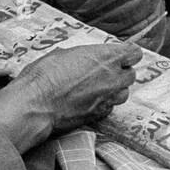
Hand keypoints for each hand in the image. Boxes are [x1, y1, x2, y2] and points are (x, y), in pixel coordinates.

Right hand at [0, 43, 141, 152]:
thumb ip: (86, 56)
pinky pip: (110, 107)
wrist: (35, 106)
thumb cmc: (44, 76)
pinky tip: (88, 99)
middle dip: (121, 72)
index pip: (135, 54)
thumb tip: (90, 57)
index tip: (121, 55)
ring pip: (123, 93)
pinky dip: (104, 103)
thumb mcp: (64, 54)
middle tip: (105, 71)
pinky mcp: (100, 115)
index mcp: (106, 58)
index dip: (128, 54)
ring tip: (97, 86)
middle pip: (131, 74)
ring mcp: (108, 99)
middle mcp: (113, 79)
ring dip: (115, 89)